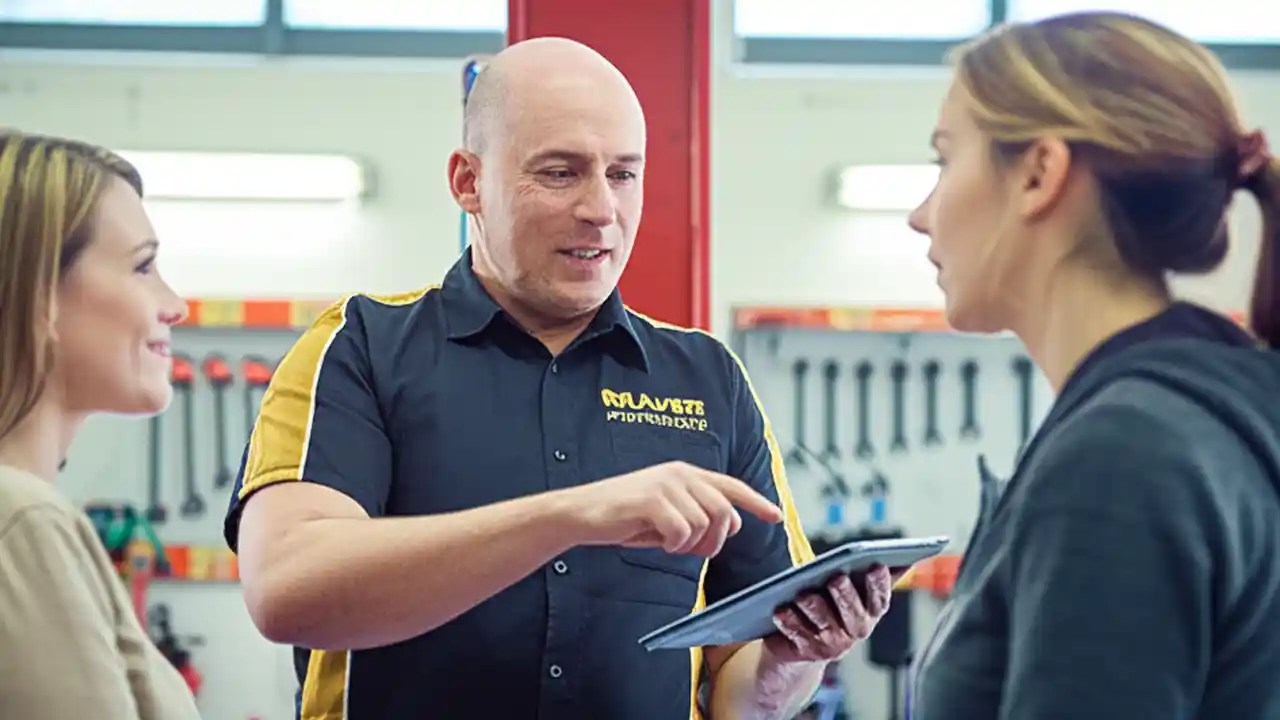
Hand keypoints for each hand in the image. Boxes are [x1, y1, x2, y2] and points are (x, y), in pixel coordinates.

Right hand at [562, 461, 783, 556]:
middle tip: (691, 549)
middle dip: (715, 540)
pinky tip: (654, 540)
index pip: (732, 487)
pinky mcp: (652, 499)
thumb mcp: (668, 513)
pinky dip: (672, 545)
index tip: (776, 517)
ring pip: (705, 525)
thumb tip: (732, 523)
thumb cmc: (624, 517)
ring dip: (688, 544)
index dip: (757, 503)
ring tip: (665, 541)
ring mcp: (667, 484)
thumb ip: (699, 514)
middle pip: (725, 512)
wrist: (582, 513)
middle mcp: (681, 474)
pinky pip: (682, 533)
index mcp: (686, 474)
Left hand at [763, 564, 893, 664]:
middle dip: (846, 595)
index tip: (876, 566)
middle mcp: (856, 630)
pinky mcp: (808, 651)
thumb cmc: (829, 602)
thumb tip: (894, 552)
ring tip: (804, 594)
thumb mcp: (848, 587)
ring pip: (824, 624)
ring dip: (815, 608)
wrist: (802, 643)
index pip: (880, 598)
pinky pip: (798, 635)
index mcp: (870, 612)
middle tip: (837, 578)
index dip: (880, 584)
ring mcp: (832, 644)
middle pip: (854, 613)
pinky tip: (781, 611)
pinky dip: (790, 623)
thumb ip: (865, 571)